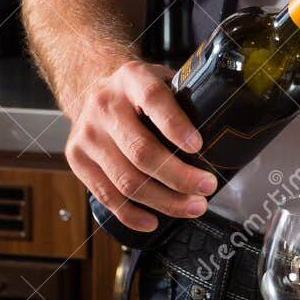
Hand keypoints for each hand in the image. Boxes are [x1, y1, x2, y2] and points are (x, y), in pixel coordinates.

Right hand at [65, 60, 218, 233]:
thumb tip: (222, 130)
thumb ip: (182, 99)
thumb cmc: (136, 90)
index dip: (176, 125)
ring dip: (163, 201)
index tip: (199, 147)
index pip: (154, 99)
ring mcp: (87, 135)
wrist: (91, 88)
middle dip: (179, 176)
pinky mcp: (77, 159)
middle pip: (142, 151)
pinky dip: (132, 214)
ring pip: (127, 180)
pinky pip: (106, 196)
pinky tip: (154, 221)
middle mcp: (105, 105)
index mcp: (131, 79)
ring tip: (192, 207)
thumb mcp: (160, 79)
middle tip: (207, 188)